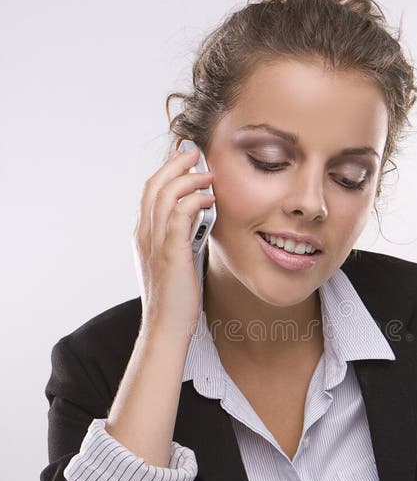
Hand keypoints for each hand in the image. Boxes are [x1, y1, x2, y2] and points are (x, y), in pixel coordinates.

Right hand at [132, 139, 215, 338]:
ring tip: (207, 175)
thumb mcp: (175, 260)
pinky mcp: (170, 254)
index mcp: (143, 235)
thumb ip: (181, 237)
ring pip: (165, 195)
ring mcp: (155, 244)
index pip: (150, 191)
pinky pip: (179, 217)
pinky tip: (210, 199)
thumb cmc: (174, 297)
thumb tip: (197, 219)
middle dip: (176, 164)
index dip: (167, 170)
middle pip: (154, 185)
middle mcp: (144, 235)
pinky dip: (194, 201)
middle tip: (196, 154)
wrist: (166, 327)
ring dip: (188, 179)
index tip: (186, 159)